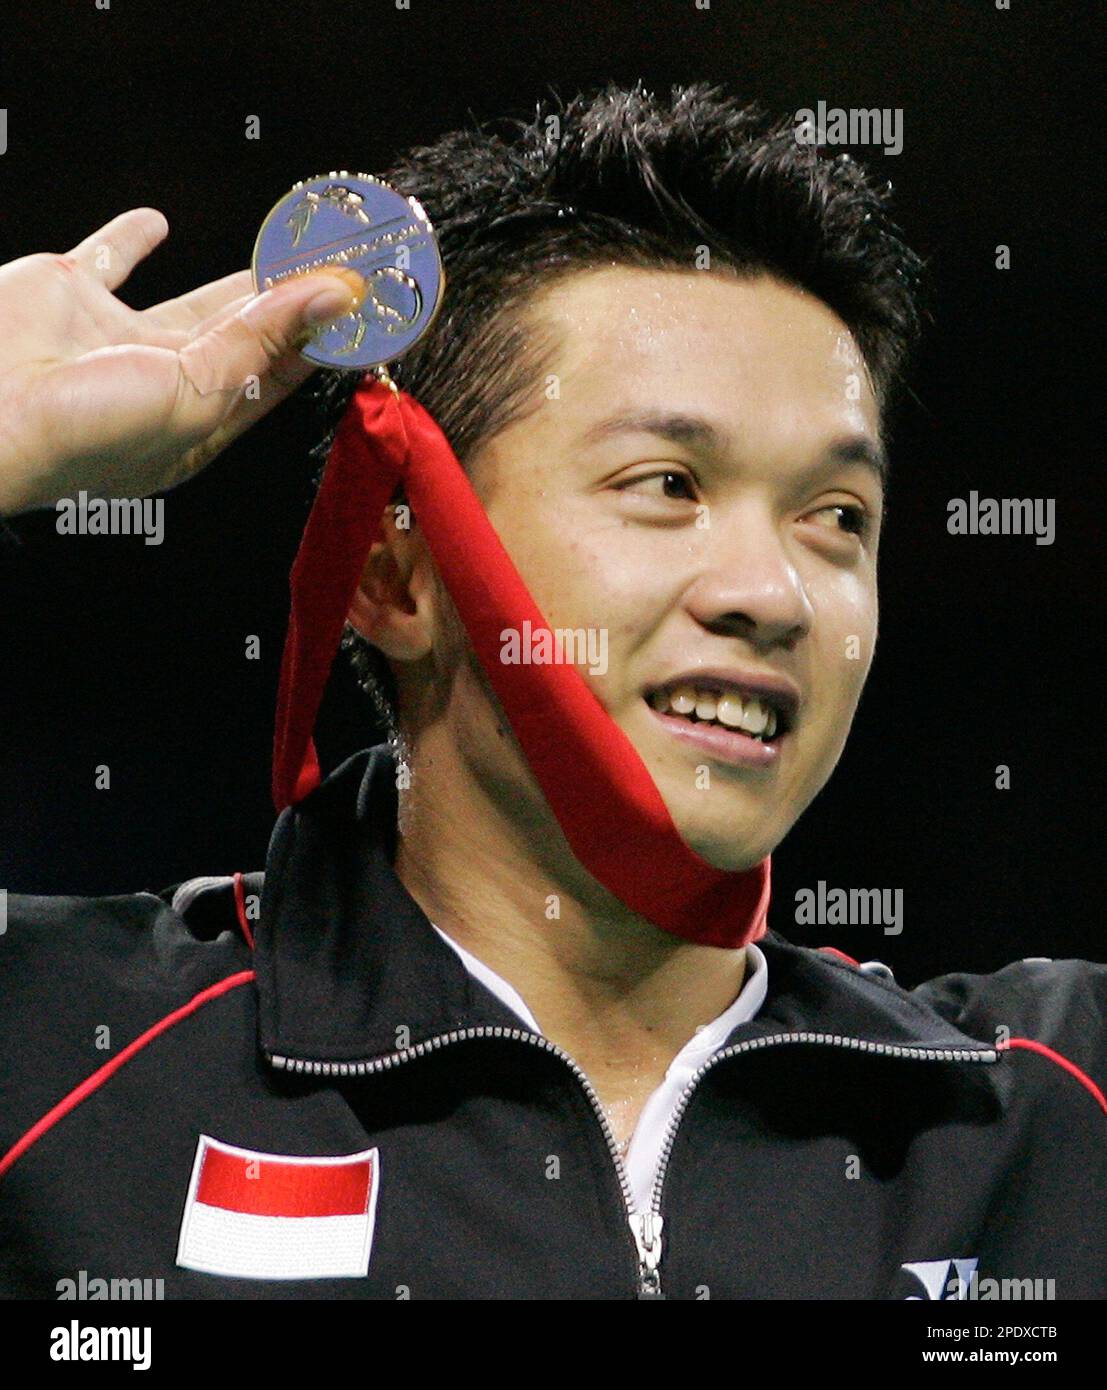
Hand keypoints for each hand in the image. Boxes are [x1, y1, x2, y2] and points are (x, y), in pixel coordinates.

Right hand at [0, 207, 363, 514]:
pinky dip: (135, 240)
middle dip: (292, 306)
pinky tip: (158, 223)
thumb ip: (263, 338)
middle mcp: (165, 383)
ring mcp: (116, 339)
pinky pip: (110, 259)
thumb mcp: (198, 389)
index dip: (322, 340)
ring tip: (282, 253)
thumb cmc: (85, 433)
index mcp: (203, 422)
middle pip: (248, 336)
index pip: (281, 374)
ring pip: (195, 301)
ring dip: (238, 280)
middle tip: (336, 269)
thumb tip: (332, 295)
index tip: (362, 307)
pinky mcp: (70, 297)